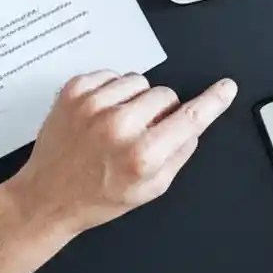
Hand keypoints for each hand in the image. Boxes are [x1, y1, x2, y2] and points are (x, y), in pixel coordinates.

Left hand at [5, 71, 237, 238]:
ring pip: (139, 81)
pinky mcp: (74, 91)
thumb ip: (178, 155)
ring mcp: (93, 105)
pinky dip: (112, 91)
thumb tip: (194, 125)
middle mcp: (118, 126)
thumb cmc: (97, 197)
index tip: (226, 87)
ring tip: (118, 124)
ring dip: (136, 99)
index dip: (213, 101)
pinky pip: (112, 75)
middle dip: (161, 110)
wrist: (46, 197)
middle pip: (165, 94)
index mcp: (142, 155)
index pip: (190, 118)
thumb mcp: (150, 189)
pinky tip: (101, 114)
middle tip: (142, 133)